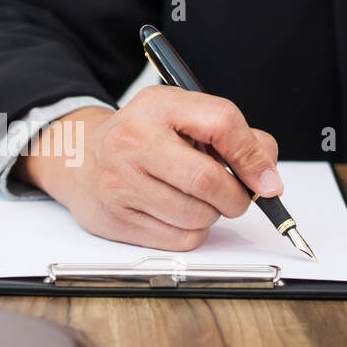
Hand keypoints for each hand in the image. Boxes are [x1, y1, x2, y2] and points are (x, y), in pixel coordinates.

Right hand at [15, 86, 280, 249]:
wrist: (78, 158)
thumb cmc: (144, 136)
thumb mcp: (183, 116)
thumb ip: (233, 136)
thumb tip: (268, 177)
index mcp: (157, 106)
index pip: (222, 123)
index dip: (252, 155)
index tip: (268, 180)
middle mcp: (133, 143)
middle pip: (208, 180)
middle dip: (236, 196)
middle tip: (237, 196)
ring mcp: (121, 184)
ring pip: (198, 216)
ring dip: (213, 214)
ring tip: (198, 199)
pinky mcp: (117, 220)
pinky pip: (181, 240)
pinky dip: (193, 231)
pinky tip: (178, 213)